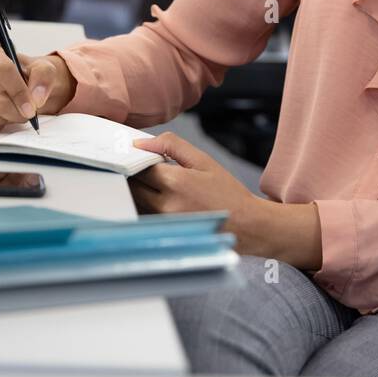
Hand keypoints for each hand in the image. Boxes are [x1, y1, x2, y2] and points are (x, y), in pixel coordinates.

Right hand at [0, 47, 75, 132]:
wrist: (24, 90)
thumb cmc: (28, 76)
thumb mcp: (43, 69)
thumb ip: (43, 77)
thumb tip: (36, 97)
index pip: (2, 69)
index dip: (19, 90)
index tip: (32, 107)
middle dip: (14, 109)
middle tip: (27, 113)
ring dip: (3, 119)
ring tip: (14, 114)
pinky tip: (1, 118)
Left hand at [129, 132, 272, 253]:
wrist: (245, 224)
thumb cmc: (226, 192)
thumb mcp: (203, 160)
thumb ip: (171, 144)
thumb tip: (141, 142)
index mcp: (175, 182)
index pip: (138, 166)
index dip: (137, 159)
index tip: (141, 156)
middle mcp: (165, 205)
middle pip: (133, 185)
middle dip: (135, 174)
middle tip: (147, 169)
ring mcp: (163, 222)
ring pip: (136, 201)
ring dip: (139, 191)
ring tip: (158, 185)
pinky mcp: (164, 234)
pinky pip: (144, 215)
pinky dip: (145, 205)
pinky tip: (161, 200)